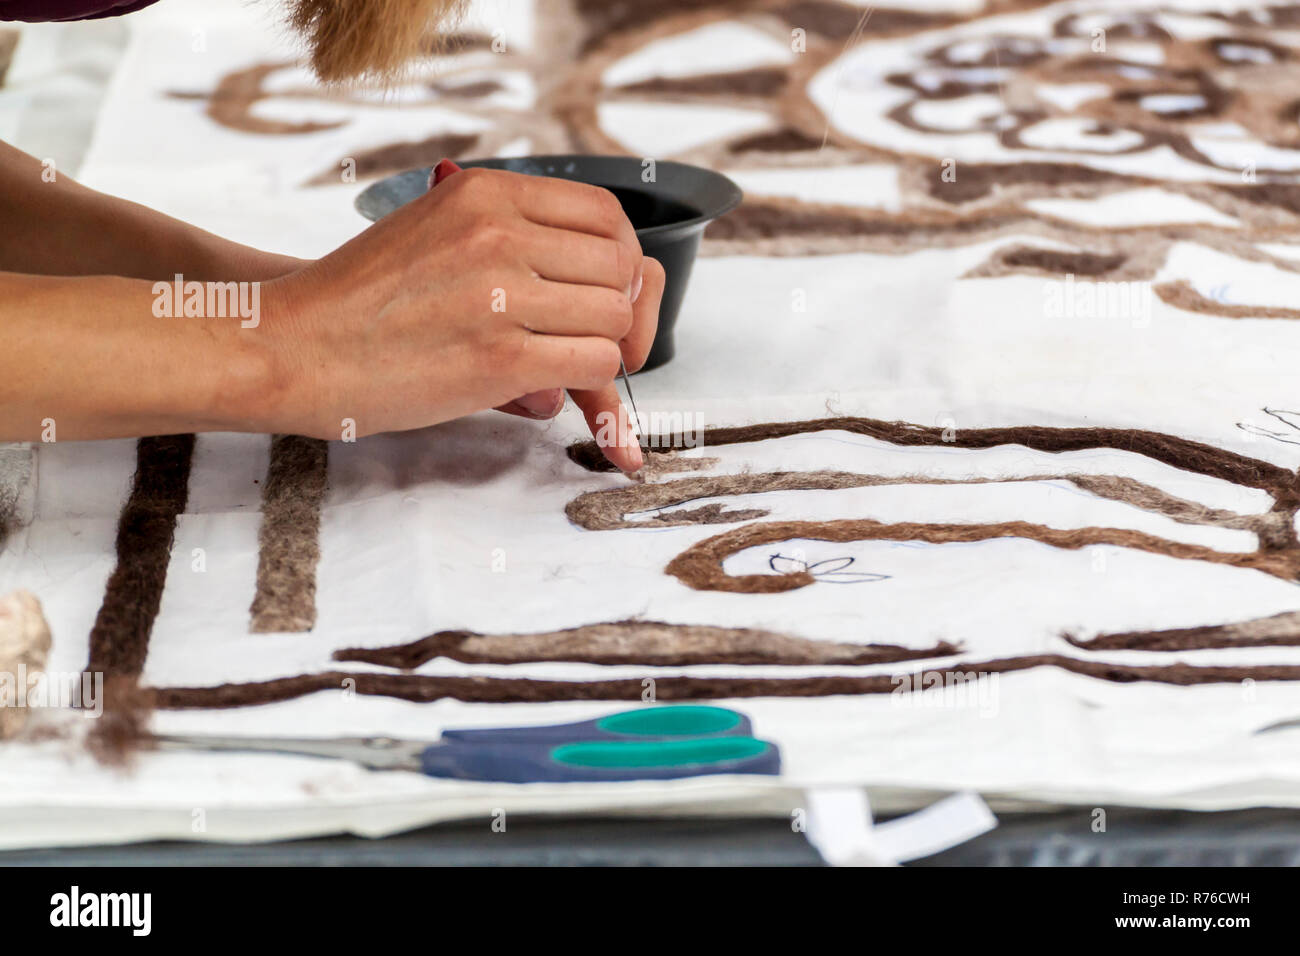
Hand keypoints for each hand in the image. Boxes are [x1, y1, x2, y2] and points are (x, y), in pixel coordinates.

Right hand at [262, 166, 661, 470]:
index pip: (605, 213)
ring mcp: (501, 293)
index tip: (611, 291)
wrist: (291, 347)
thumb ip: (509, 243)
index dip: (623, 259)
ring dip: (601, 348)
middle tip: (597, 340)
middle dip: (621, 310)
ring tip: (561, 362)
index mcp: (486, 193)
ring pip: (614, 317)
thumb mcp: (433, 232)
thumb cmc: (358, 301)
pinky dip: (588, 383)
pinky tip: (550, 384)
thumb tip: (595, 294)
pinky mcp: (500, 356)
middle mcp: (499, 232)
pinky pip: (594, 364)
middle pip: (620, 267)